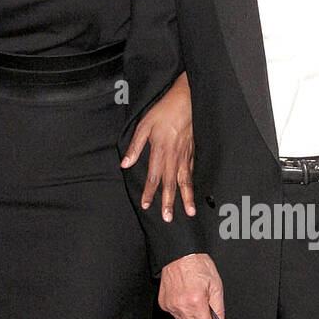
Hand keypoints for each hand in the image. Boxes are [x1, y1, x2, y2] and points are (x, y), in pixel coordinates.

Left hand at [121, 71, 194, 220]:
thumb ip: (135, 147)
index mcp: (160, 151)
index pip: (154, 177)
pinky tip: (192, 193)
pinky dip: (192, 185)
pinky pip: (192, 172)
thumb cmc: (163, 111)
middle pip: (170, 184)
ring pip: (185, 181)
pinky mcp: (192, 152)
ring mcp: (185, 155)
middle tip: (168, 218)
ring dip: (186, 198)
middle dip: (169, 202)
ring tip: (188, 212)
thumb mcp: (144, 125)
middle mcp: (174, 156)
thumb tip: (125, 164)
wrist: (186, 100)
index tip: (146, 205)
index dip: (149, 193)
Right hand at [159, 253, 223, 318]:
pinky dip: (184, 315)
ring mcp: (171, 306)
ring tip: (200, 314)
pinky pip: (176, 316)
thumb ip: (219, 309)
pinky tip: (189, 306)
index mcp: (196, 302)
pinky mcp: (164, 304)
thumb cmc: (198, 265)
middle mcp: (181, 306)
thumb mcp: (216, 286)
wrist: (179, 254)